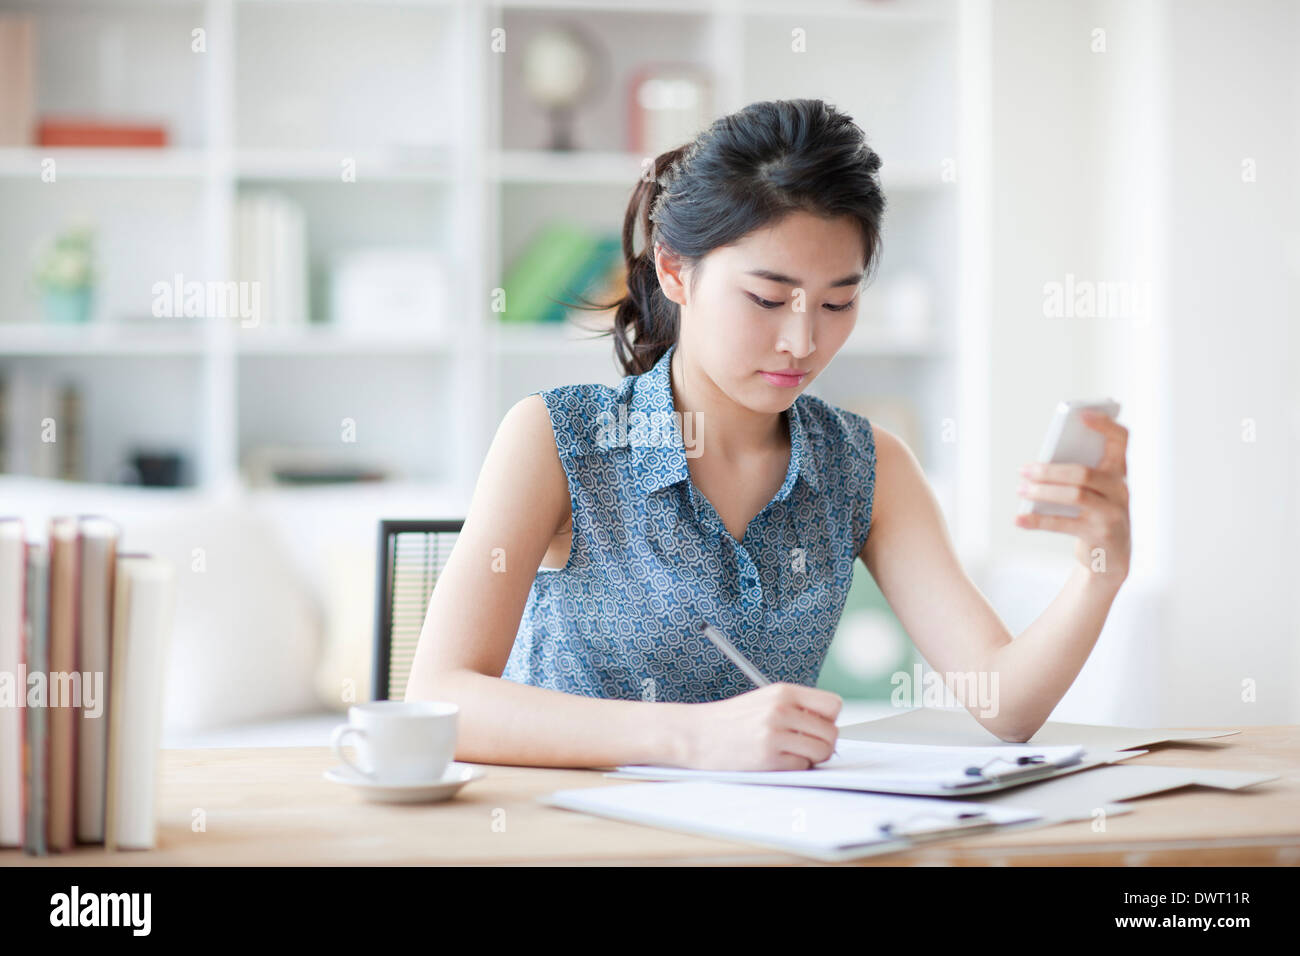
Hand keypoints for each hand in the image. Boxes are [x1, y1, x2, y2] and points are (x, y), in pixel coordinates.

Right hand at [677, 683, 841, 770]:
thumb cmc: (731, 720)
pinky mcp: (767, 758)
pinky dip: (794, 768)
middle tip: (803, 746)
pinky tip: (776, 761)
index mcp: (783, 692)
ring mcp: (774, 734)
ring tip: (790, 754)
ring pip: (821, 752)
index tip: (814, 725)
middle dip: (822, 743)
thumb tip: (830, 728)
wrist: (695, 734)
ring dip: (811, 758)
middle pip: (831, 733)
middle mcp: (781, 710)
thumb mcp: (765, 701)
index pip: (833, 705)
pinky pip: (801, 767)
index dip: (828, 719)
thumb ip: (796, 708)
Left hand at [1015, 410, 1130, 580]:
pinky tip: (1019, 518)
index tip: (1081, 415)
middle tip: (1024, 470)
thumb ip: (1076, 475)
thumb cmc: (1094, 515)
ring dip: (1042, 491)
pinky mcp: (1101, 535)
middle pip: (1084, 472)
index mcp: (1118, 472)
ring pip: (1075, 495)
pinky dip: (1038, 521)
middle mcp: (1120, 490)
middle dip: (1049, 470)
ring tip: (1021, 490)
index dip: (1105, 425)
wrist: (1110, 558)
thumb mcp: (1092, 492)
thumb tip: (1039, 466)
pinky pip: (1064, 524)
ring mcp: (1113, 513)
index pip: (1121, 440)